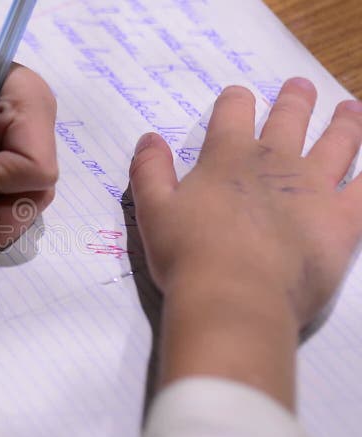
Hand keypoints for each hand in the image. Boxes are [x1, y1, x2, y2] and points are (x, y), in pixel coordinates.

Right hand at [129, 78, 361, 406]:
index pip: (233, 115)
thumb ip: (150, 171)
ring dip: (344, 124)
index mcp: (228, 158)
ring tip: (350, 110)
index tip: (239, 94)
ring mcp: (314, 188)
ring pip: (337, 144)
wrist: (235, 296)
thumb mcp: (152, 211)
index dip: (235, 101)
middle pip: (289, 119)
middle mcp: (275, 163)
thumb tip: (149, 138)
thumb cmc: (188, 254)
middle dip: (294, 100)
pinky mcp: (343, 220)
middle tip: (300, 86)